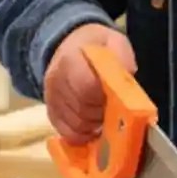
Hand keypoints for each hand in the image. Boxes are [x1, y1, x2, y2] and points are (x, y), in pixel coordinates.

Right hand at [43, 23, 136, 144]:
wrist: (70, 46)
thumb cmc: (97, 47)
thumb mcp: (114, 42)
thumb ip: (122, 61)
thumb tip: (126, 87)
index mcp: (71, 60)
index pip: (86, 88)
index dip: (104, 97)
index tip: (115, 96)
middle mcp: (55, 81)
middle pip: (82, 110)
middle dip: (104, 113)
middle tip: (114, 106)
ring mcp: (51, 99)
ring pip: (77, 125)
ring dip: (96, 125)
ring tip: (105, 113)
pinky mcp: (51, 113)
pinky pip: (68, 134)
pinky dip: (85, 135)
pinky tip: (95, 126)